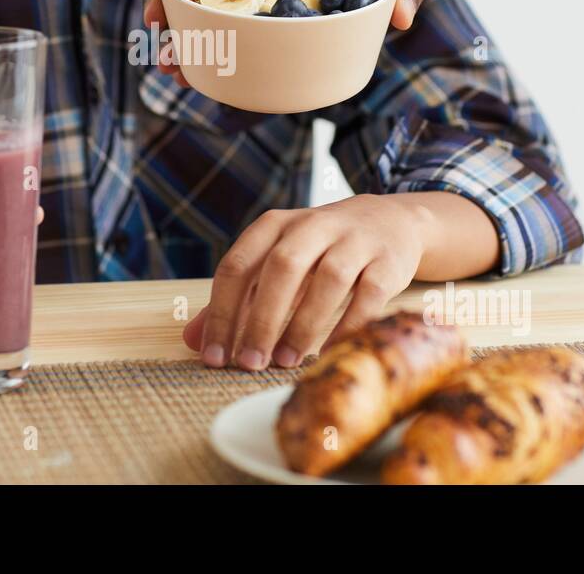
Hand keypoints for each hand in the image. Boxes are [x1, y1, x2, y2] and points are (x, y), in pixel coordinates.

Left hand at [182, 195, 431, 369]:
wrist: (389, 220)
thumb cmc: (319, 249)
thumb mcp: (274, 260)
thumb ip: (235, 299)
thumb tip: (194, 341)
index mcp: (275, 225)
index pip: (237, 265)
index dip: (221, 312)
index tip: (214, 356)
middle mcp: (313, 225)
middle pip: (282, 267)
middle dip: (262, 319)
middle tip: (250, 363)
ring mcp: (355, 240)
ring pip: (328, 279)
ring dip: (304, 324)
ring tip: (285, 361)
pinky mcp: (388, 261)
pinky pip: (369, 294)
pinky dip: (349, 325)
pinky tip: (330, 351)